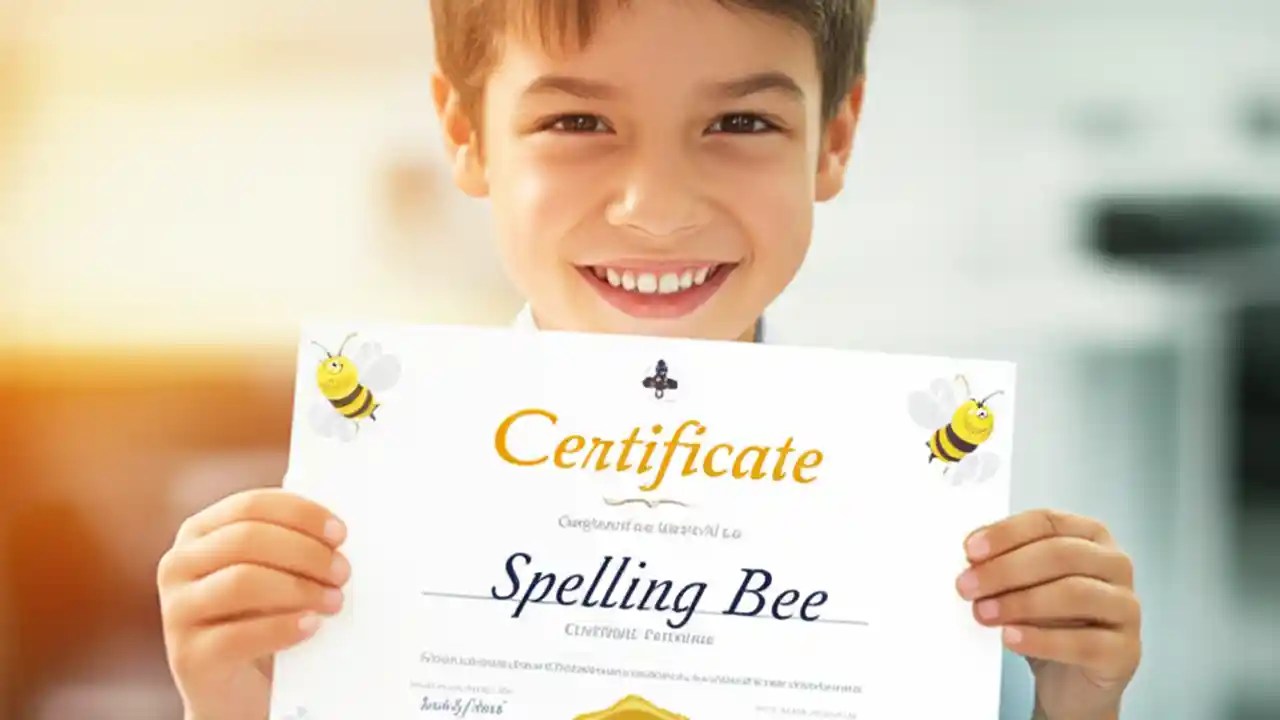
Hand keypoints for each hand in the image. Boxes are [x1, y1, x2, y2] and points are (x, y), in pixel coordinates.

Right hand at [157, 488, 349, 719]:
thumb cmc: (260, 616)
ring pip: (242, 582)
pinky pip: (239, 636)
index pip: (250, 506)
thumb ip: (290, 544)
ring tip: (333, 601)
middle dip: (305, 552)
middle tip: (342, 572)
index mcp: (200, 532)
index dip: (300, 514)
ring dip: (299, 588)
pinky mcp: (189, 656)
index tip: (340, 533)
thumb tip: (336, 532)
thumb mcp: (271, 572)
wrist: (236, 686)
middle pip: (247, 539)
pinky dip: (283, 627)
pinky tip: (310, 625)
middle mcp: (179, 565)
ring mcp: (178, 611)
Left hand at [956, 509, 1141, 719]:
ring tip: (983, 613)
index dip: (1007, 533)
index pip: (1048, 522)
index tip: (970, 550)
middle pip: (1061, 555)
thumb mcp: (1024, 585)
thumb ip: (1004, 564)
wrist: (1071, 681)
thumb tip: (972, 559)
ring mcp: (1126, 608)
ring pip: (1074, 594)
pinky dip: (1041, 639)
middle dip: (1006, 568)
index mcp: (1091, 537)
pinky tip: (1011, 638)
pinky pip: (1083, 642)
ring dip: (1020, 602)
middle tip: (967, 585)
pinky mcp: (1125, 651)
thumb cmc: (1047, 621)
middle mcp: (1115, 566)